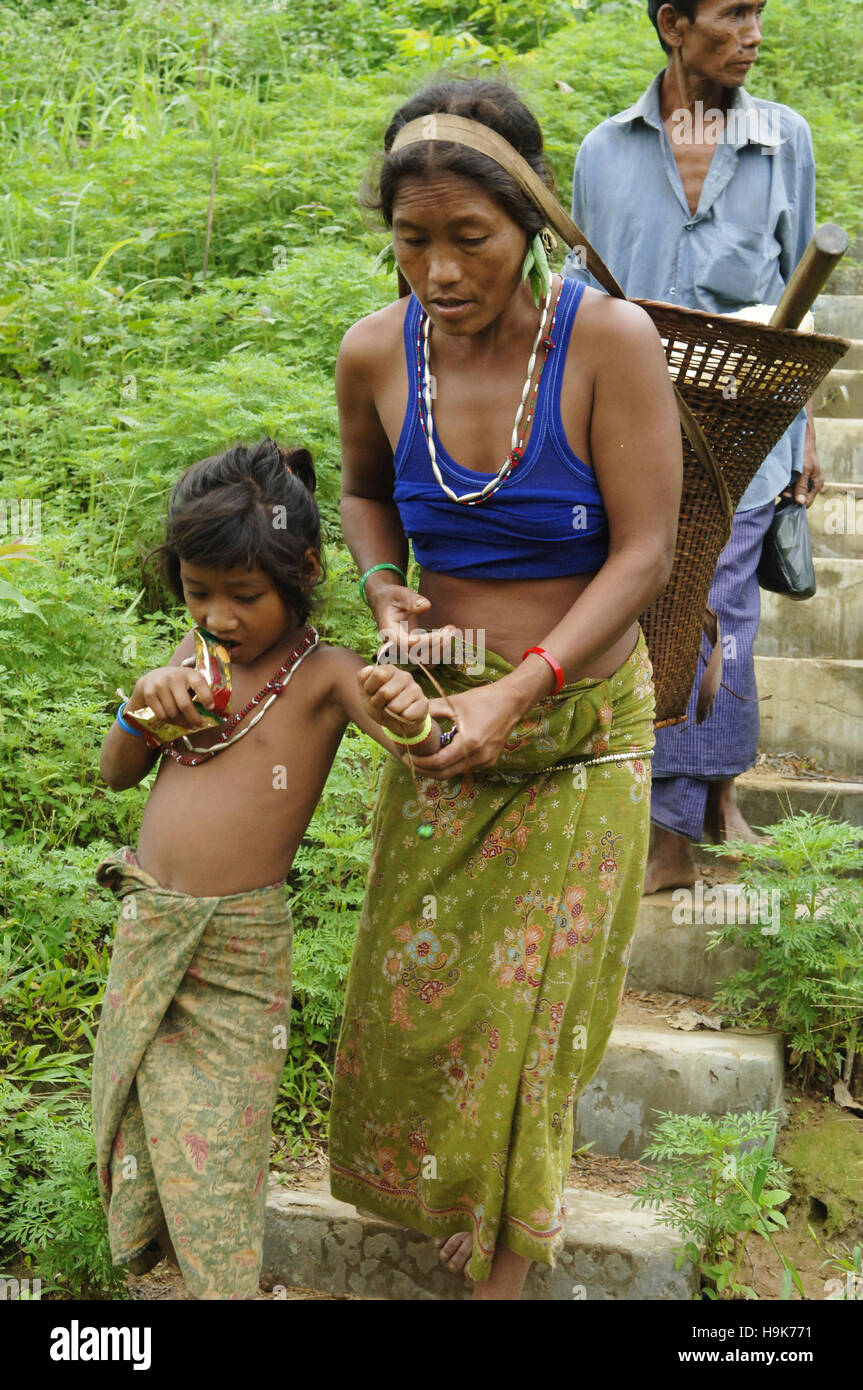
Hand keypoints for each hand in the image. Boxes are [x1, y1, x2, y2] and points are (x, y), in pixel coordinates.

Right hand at [127, 666, 214, 731]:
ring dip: (181, 722)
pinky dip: (170, 721)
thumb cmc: (176, 683)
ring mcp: (160, 686)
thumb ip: (198, 691)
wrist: (150, 680)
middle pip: (185, 704)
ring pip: (173, 713)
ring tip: (187, 723)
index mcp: (188, 673)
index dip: (206, 696)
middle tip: (200, 725)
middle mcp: (173, 677)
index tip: (210, 708)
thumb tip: (211, 712)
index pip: (198, 683)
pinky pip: (162, 716)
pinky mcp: (150, 695)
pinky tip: (174, 720)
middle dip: (194, 718)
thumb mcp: (188, 681)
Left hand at [357, 663, 429, 738]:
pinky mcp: (423, 703)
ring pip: (395, 706)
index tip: (370, 693)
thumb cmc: (378, 703)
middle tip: (381, 704)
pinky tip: (403, 716)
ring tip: (392, 710)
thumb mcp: (365, 692)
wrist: (393, 721)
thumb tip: (369, 668)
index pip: (378, 675)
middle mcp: (405, 676)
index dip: (369, 689)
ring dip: (389, 713)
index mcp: (390, 670)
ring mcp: (416, 689)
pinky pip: (407, 715)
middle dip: (378, 703)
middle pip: (385, 692)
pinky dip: (400, 719)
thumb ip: (362, 678)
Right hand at [371, 583, 458, 665]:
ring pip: (426, 661)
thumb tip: (426, 606)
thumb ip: (411, 600)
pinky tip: (448, 633)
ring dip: (442, 650)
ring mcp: (406, 650)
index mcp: (390, 633)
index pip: (407, 644)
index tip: (441, 634)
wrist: (385, 602)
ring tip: (452, 630)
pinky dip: (441, 650)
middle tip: (451, 630)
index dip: (425, 642)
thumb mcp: (399, 593)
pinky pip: (429, 658)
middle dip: (437, 647)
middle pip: (418, 657)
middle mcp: (397, 646)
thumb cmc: (391, 597)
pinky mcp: (414, 650)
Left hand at [407, 680, 526, 779]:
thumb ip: (430, 709)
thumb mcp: (453, 702)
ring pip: (454, 772)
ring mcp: (486, 761)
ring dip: (436, 768)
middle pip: (444, 774)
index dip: (419, 762)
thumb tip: (408, 715)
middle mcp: (479, 756)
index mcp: (469, 742)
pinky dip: (450, 764)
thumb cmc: (483, 699)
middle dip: (424, 769)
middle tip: (409, 760)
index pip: (438, 762)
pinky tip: (439, 754)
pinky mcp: (489, 761)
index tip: (406, 756)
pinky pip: (464, 767)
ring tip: (421, 757)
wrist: (512, 701)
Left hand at [782, 446, 822, 509]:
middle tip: (783, 489)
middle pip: (798, 499)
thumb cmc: (805, 452)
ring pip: (792, 494)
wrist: (800, 440)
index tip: (787, 496)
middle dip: (790, 496)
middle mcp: (810, 486)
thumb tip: (800, 502)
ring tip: (782, 483)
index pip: (807, 503)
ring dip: (786, 490)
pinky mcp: (796, 479)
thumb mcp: (804, 469)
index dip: (797, 502)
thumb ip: (802, 486)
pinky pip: (789, 487)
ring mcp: (803, 483)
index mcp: (816, 485)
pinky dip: (784, 485)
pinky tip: (781, 480)